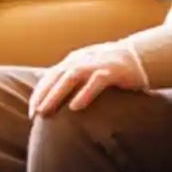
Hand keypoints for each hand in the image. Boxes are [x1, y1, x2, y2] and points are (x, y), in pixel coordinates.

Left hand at [28, 43, 147, 116]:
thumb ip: (71, 80)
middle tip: (34, 114)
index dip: (39, 93)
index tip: (31, 112)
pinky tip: (75, 107)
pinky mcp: (113, 70)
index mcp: (73, 61)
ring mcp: (96, 63)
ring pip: (71, 77)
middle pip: (56, 76)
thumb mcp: (87, 71)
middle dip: (43, 95)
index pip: (50, 76)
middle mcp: (81, 60)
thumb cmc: (110, 69)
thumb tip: (50, 93)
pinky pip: (96, 81)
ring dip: (56, 94)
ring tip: (46, 111)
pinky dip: (84, 93)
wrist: (140, 57)